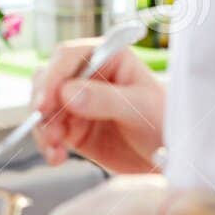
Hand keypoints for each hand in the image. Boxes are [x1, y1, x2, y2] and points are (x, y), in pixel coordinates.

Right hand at [30, 37, 165, 172]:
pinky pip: (49, 131)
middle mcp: (88, 76)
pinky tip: (56, 157)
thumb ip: (106, 99)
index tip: (45, 102)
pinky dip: (47, 144)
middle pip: (49, 78)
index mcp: (108, 58)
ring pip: (44, 107)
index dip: (53, 75)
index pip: (69, 56)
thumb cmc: (166, 123)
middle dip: (42, 103)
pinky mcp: (73, 127)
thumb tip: (68, 93)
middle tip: (45, 126)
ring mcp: (78, 102)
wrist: (172, 158)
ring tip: (54, 149)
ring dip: (42, 128)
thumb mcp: (140, 109)